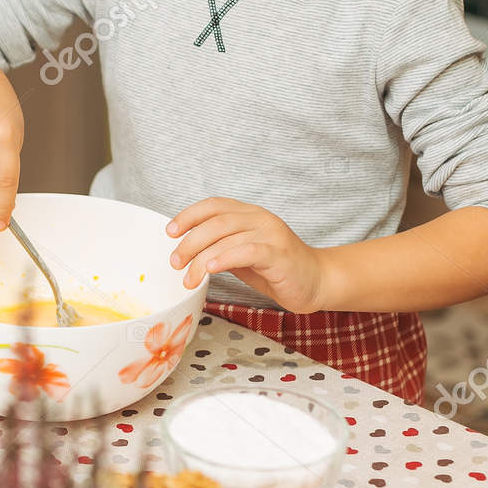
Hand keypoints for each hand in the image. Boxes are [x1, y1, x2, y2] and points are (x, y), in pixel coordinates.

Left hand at [166, 198, 325, 312]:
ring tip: (187, 277)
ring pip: (227, 237)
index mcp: (250, 214)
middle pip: (216, 221)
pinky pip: (247, 251)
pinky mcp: (279, 254)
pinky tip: (209, 269)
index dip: (189, 215)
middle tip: (175, 262)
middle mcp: (260, 219)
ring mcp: (271, 235)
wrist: (318, 281)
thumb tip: (186, 250)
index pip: (214, 205)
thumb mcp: (243, 255)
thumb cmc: (277, 269)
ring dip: (200, 257)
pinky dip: (224, 258)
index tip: (170, 232)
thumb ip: (221, 247)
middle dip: (189, 241)